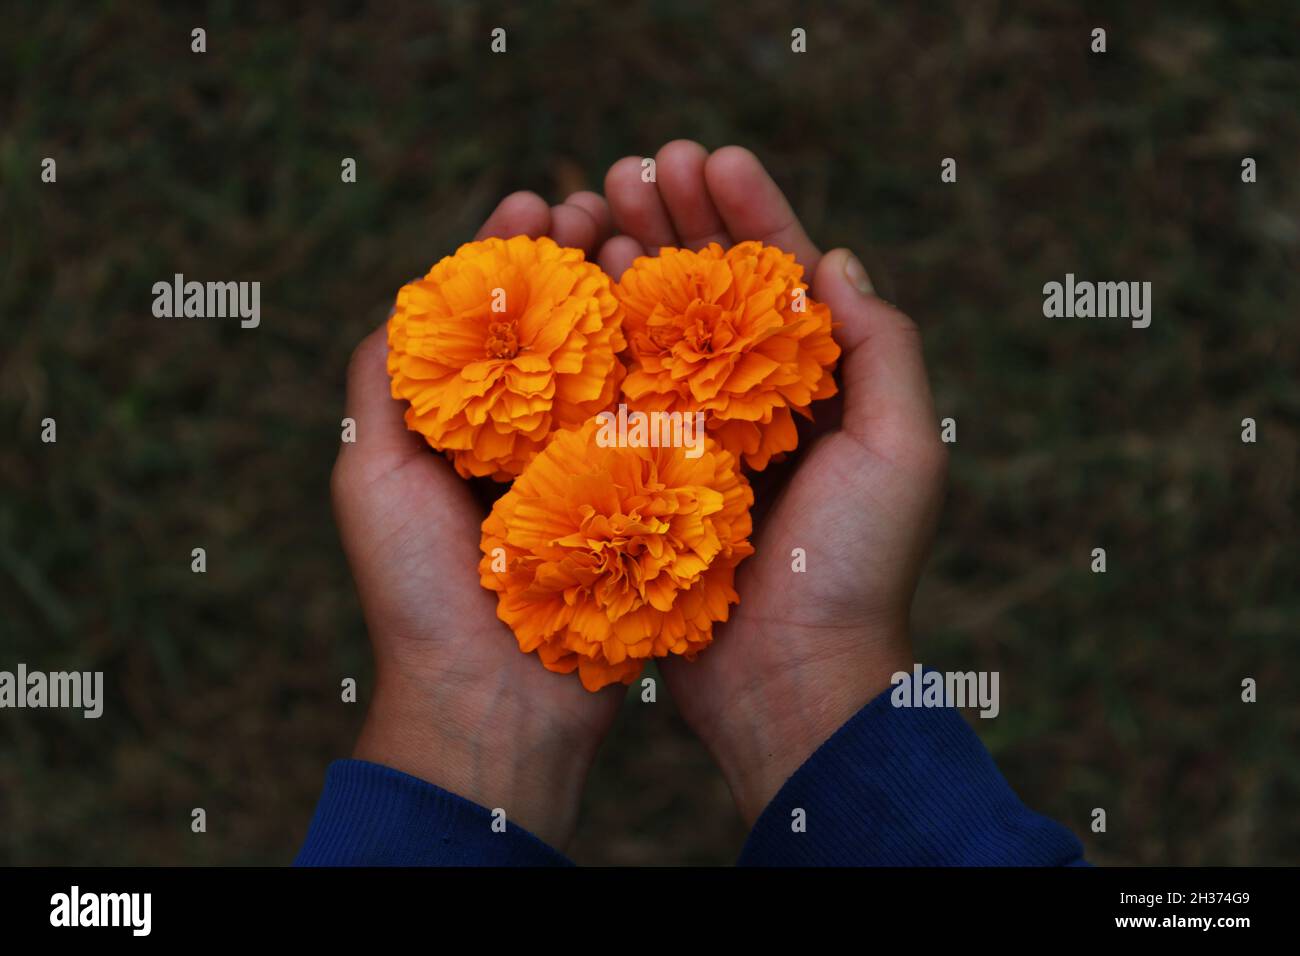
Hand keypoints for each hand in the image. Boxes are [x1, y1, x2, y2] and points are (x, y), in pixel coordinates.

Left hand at [332, 190, 625, 848]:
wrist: (492, 706)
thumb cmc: (419, 592)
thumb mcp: (374, 477)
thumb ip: (382, 385)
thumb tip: (410, 298)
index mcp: (463, 425)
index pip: (488, 317)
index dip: (509, 253)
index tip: (535, 200)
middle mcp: (528, 436)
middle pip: (557, 323)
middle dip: (578, 258)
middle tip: (603, 206)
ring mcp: (587, 467)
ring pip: (612, 360)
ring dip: (627, 294)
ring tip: (643, 240)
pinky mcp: (637, 502)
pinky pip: (656, 421)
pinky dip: (670, 365)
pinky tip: (686, 315)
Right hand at [600, 142, 947, 822]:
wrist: (789, 682)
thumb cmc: (854, 568)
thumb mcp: (900, 450)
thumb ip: (880, 348)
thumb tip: (833, 260)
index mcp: (820, 389)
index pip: (782, 278)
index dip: (748, 212)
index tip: (707, 158)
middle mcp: (756, 403)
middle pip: (710, 291)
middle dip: (674, 221)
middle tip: (630, 167)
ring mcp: (695, 437)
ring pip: (655, 330)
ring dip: (626, 262)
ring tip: (590, 206)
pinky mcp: (644, 475)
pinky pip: (616, 393)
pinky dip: (594, 339)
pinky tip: (567, 289)